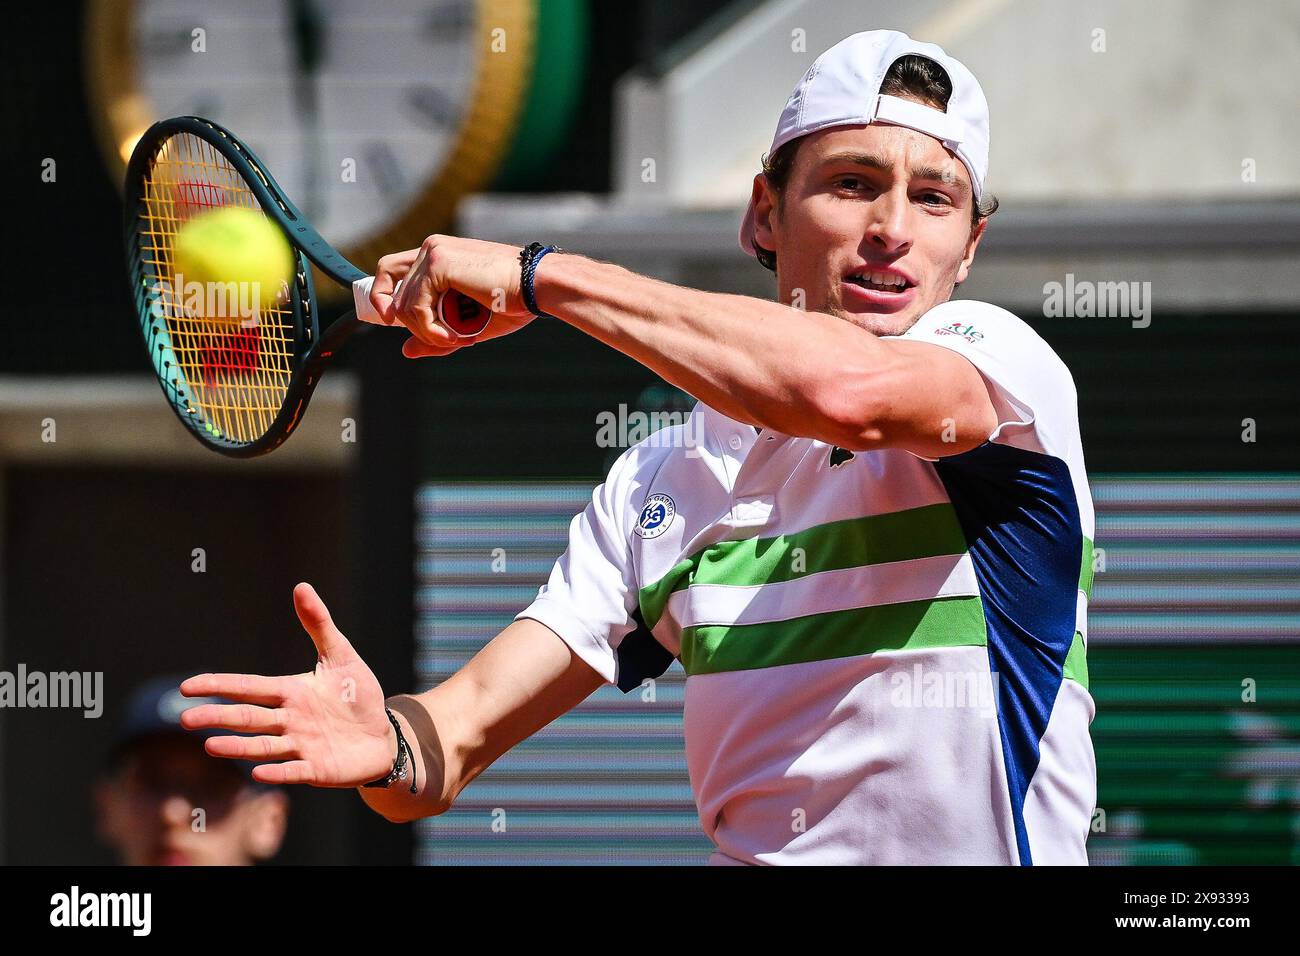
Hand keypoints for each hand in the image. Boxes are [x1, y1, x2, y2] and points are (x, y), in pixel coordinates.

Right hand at [180, 583, 394, 787]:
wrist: (383, 735)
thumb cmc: (357, 696)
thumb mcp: (341, 656)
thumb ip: (319, 625)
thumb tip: (301, 586)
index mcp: (290, 692)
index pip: (248, 687)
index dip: (219, 685)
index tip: (186, 686)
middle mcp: (289, 720)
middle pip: (249, 717)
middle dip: (218, 717)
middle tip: (185, 719)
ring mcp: (301, 746)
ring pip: (264, 746)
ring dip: (238, 747)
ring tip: (210, 746)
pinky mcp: (317, 769)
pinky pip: (295, 772)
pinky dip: (277, 773)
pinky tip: (258, 773)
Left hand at [370, 235, 537, 358]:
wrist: (536, 287)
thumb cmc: (512, 302)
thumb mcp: (466, 323)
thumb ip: (435, 333)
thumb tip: (404, 350)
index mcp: (438, 254)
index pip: (391, 269)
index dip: (383, 294)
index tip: (389, 320)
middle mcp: (432, 248)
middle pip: (392, 290)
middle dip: (414, 324)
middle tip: (448, 339)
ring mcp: (433, 253)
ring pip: (404, 305)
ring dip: (430, 332)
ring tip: (461, 338)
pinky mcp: (438, 265)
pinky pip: (416, 308)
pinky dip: (433, 330)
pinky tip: (458, 336)